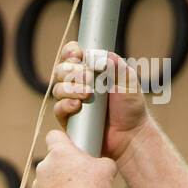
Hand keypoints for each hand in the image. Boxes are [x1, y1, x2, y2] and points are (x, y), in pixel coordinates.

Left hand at [30, 129, 116, 187]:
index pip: (54, 136)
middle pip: (52, 163)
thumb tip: (103, 165)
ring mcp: (37, 187)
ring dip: (57, 187)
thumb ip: (102, 161)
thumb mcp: (107, 170)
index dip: (62, 140)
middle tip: (78, 179)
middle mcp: (44, 167)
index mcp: (59, 153)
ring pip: (47, 183)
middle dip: (63, 169)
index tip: (69, 148)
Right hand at [52, 42, 148, 162]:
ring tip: (88, 93)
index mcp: (91, 70)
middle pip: (61, 71)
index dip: (70, 52)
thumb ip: (115, 64)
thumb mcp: (127, 80)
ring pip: (58, 89)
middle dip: (72, 71)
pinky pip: (58, 110)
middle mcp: (78, 85)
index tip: (78, 54)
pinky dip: (65, 105)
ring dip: (70, 88)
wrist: (130, 135)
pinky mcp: (69, 121)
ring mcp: (72, 103)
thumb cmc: (130, 107)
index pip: (72, 56)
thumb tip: (100, 53)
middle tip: (89, 77)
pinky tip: (76, 105)